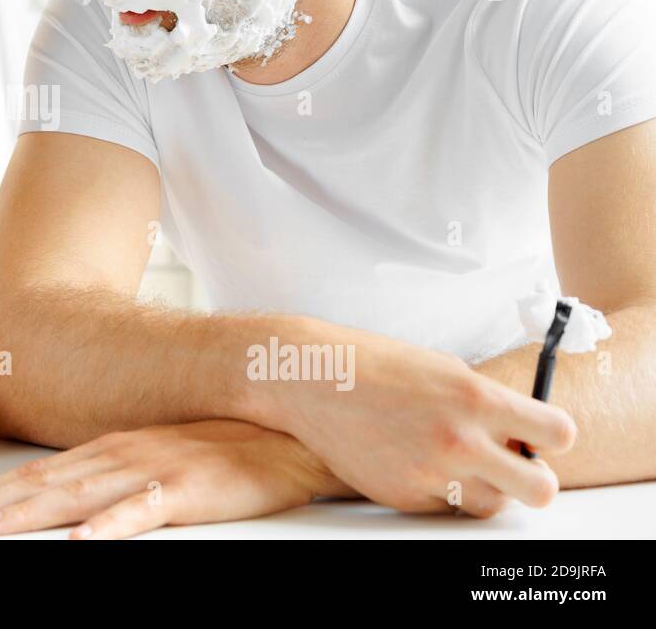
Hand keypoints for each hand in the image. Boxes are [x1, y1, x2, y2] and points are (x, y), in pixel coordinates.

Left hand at [0, 420, 349, 538]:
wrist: (287, 425)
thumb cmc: (226, 445)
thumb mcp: (162, 453)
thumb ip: (118, 473)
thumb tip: (74, 499)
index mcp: (114, 447)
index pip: (43, 472)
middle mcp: (124, 453)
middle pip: (46, 484)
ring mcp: (155, 469)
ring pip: (79, 497)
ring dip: (31, 514)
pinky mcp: (189, 490)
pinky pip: (143, 512)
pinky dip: (110, 526)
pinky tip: (81, 541)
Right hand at [272, 322, 576, 516]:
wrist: (314, 380)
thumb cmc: (376, 365)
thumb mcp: (445, 369)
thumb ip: (486, 401)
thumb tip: (520, 431)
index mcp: (477, 399)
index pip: (559, 434)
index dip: (552, 436)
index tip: (538, 434)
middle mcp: (461, 441)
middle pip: (540, 489)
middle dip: (533, 478)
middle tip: (513, 463)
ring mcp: (432, 473)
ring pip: (492, 505)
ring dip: (485, 488)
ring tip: (458, 461)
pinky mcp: (404, 495)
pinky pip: (444, 507)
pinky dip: (438, 490)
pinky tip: (415, 459)